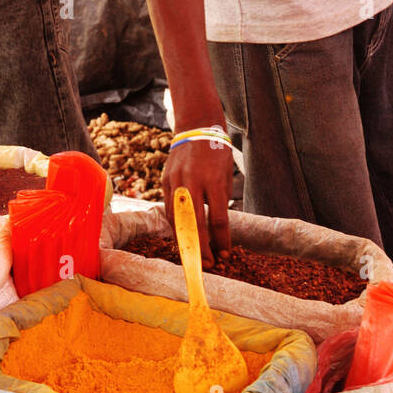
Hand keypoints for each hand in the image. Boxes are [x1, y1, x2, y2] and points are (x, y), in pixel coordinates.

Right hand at [162, 137, 233, 268]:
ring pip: (177, 220)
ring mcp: (176, 182)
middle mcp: (192, 182)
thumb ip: (222, 201)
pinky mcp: (165, 181)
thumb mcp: (226, 175)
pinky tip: (183, 238)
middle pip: (195, 225)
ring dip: (186, 241)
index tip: (226, 254)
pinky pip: (169, 210)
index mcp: (213, 180)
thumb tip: (218, 230)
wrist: (196, 126)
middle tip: (210, 266)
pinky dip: (176, 226)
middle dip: (202, 249)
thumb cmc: (217, 151)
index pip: (217, 219)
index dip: (222, 240)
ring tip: (194, 257)